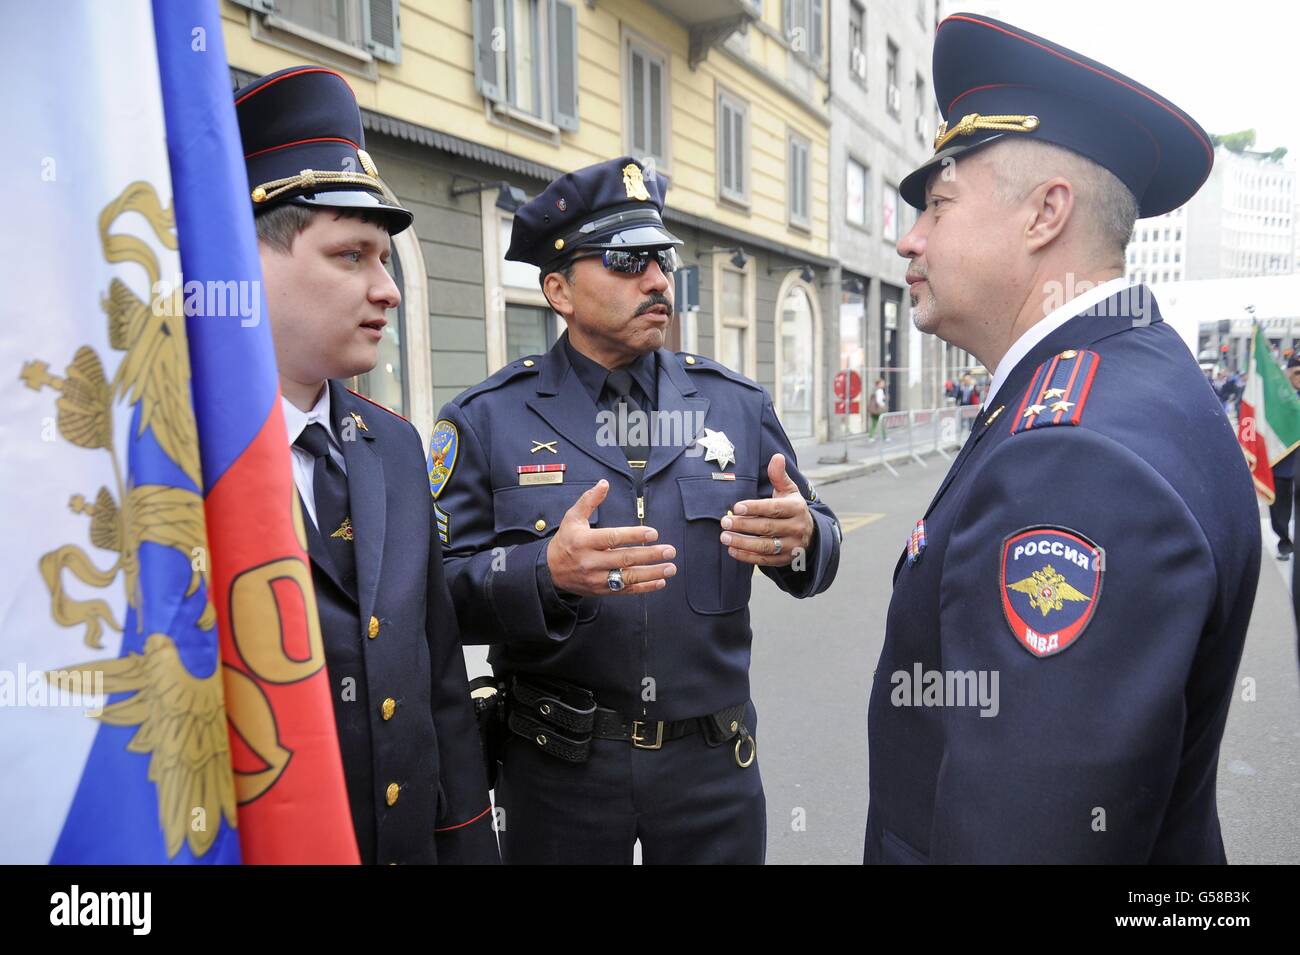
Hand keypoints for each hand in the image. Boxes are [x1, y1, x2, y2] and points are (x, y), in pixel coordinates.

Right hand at [546, 479, 676, 595]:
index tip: (653, 533)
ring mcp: (597, 578)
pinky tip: (659, 582)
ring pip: (628, 577)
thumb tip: (604, 483)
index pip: (612, 538)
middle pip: (624, 559)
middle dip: (650, 555)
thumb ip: (589, 500)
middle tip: (669, 550)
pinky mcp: (601, 590)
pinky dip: (644, 587)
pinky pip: (626, 590)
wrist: (550, 571)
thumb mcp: (572, 518)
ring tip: (670, 568)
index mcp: (584, 541)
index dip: (634, 535)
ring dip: (652, 573)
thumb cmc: (565, 541)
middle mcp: (590, 561)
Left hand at [719, 454, 813, 566]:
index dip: (755, 508)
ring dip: (743, 543)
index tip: (736, 507)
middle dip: (744, 525)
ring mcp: (792, 546)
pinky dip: (748, 556)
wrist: (810, 534)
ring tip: (725, 537)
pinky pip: (765, 560)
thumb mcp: (789, 491)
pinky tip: (732, 550)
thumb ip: (779, 476)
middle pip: (767, 527)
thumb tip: (776, 457)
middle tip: (724, 522)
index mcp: (796, 508)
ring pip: (766, 546)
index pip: (774, 508)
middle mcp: (797, 528)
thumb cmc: (791, 508)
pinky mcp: (785, 560)